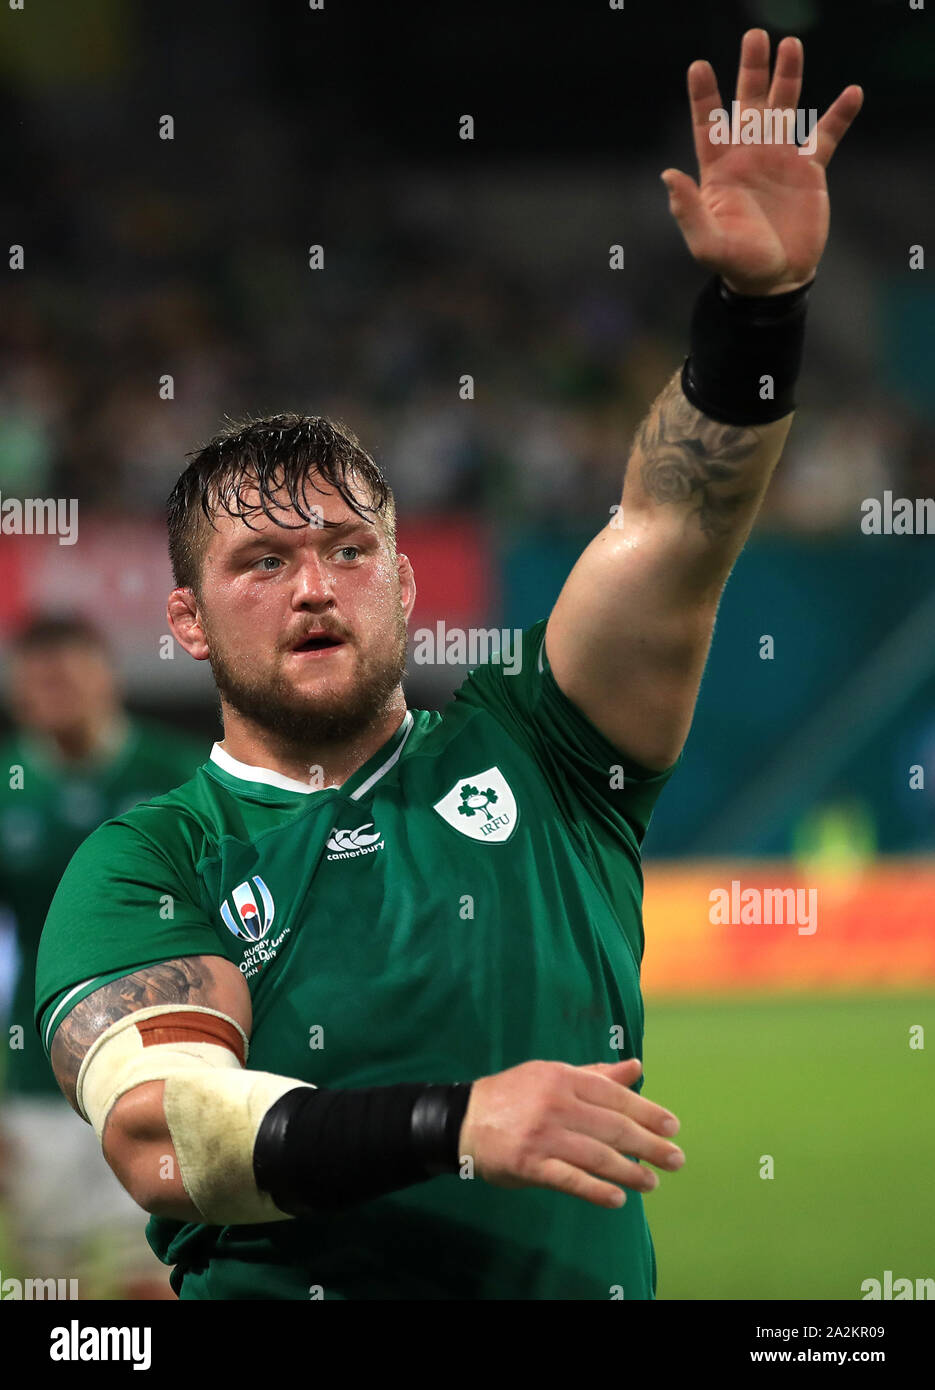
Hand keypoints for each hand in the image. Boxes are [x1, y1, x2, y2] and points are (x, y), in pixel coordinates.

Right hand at [458, 1056, 683, 1208]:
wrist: (462, 1118)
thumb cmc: (514, 1095)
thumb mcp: (552, 1075)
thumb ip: (595, 1075)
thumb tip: (635, 1067)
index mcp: (563, 1078)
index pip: (615, 1096)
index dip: (647, 1112)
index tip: (672, 1127)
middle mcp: (556, 1104)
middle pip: (613, 1127)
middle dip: (649, 1145)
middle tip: (676, 1159)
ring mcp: (543, 1135)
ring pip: (597, 1156)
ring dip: (630, 1172)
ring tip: (652, 1182)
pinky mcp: (529, 1164)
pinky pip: (570, 1180)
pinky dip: (597, 1191)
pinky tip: (618, 1199)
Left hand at [661, 28, 862, 295]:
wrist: (775, 281)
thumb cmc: (737, 265)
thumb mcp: (707, 243)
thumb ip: (687, 210)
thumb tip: (667, 176)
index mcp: (720, 170)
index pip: (708, 125)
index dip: (704, 96)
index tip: (699, 66)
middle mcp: (748, 156)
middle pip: (748, 104)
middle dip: (751, 70)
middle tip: (754, 36)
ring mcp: (780, 160)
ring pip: (784, 108)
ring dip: (788, 78)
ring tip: (791, 45)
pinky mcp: (809, 171)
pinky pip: (826, 136)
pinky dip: (839, 116)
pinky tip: (851, 94)